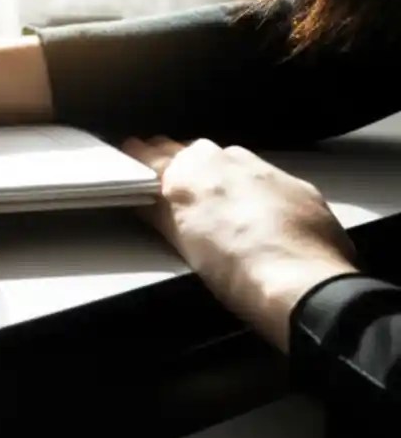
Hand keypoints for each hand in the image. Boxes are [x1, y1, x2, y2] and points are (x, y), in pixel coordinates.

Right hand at [123, 136, 357, 350]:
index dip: (141, 159)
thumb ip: (162, 215)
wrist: (301, 285)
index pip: (151, 154)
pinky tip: (259, 216)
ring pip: (230, 160)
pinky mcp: (296, 184)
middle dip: (180, 165)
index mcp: (185, 172)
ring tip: (216, 203)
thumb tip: (151, 205)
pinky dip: (257, 190)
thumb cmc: (238, 272)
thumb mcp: (183, 245)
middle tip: (175, 188)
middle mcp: (223, 160)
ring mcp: (262, 169)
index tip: (136, 161)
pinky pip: (267, 177)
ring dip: (219, 175)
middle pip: (191, 152)